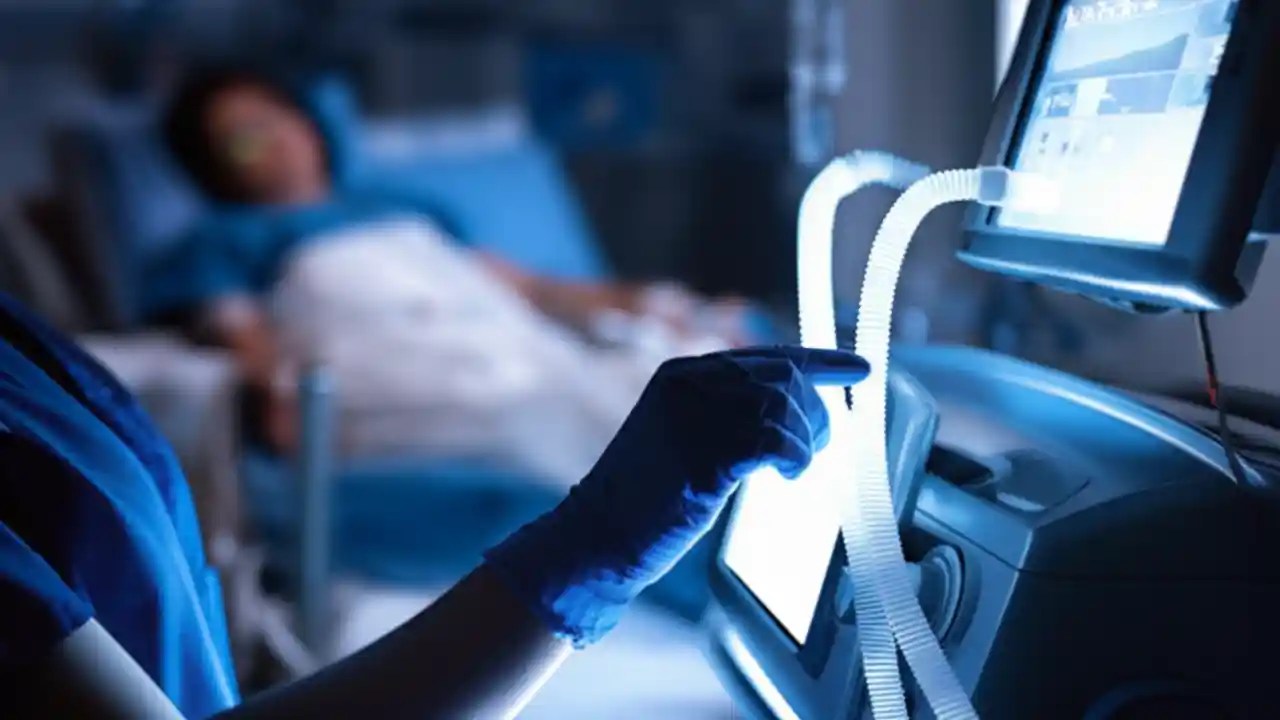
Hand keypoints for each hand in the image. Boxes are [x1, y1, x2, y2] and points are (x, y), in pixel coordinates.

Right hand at [484, 346, 869, 645]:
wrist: (596, 535)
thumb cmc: (643, 497)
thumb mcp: (682, 437)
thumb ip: (726, 416)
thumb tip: (791, 412)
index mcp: (682, 373)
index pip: (768, 354)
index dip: (820, 360)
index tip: (858, 368)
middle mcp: (689, 385)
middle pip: (784, 377)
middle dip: (815, 412)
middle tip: (816, 448)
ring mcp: (696, 418)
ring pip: (784, 407)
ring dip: (806, 439)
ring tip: (796, 467)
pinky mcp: (706, 455)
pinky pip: (775, 441)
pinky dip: (794, 457)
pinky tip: (787, 474)